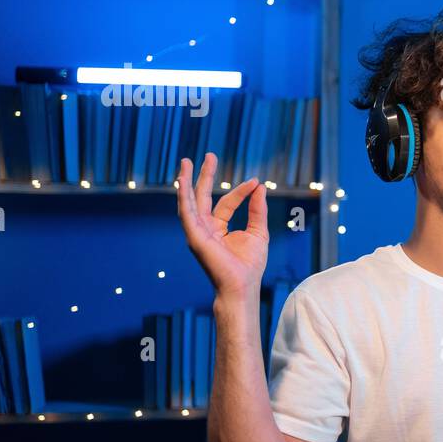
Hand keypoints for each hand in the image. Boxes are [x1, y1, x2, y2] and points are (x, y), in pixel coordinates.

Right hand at [176, 153, 268, 296]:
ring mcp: (197, 232)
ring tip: (187, 162)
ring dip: (187, 181)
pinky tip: (182, 181)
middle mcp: (205, 228)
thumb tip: (260, 187)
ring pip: (189, 202)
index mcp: (218, 228)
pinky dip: (183, 196)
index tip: (255, 181)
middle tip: (208, 156)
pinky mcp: (194, 236)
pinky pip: (186, 213)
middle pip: (202, 197)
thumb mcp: (258, 232)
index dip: (241, 191)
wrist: (242, 286)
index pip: (226, 203)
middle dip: (204, 176)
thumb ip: (257, 210)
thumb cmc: (249, 265)